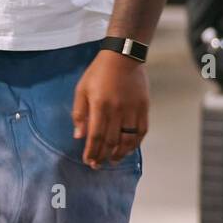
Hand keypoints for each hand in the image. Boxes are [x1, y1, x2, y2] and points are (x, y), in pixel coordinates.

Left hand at [72, 50, 148, 168]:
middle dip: (103, 156)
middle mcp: (117, 110)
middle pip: (111, 141)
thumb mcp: (81, 89)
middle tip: (97, 165)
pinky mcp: (144, 108)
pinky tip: (128, 149)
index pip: (95, 136)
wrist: (123, 57)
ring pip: (127, 139)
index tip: (88, 161)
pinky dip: (135, 143)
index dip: (92, 151)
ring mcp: (132, 110)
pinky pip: (141, 131)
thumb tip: (79, 136)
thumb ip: (79, 113)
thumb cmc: (98, 73)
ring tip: (112, 160)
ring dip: (119, 153)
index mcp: (99, 106)